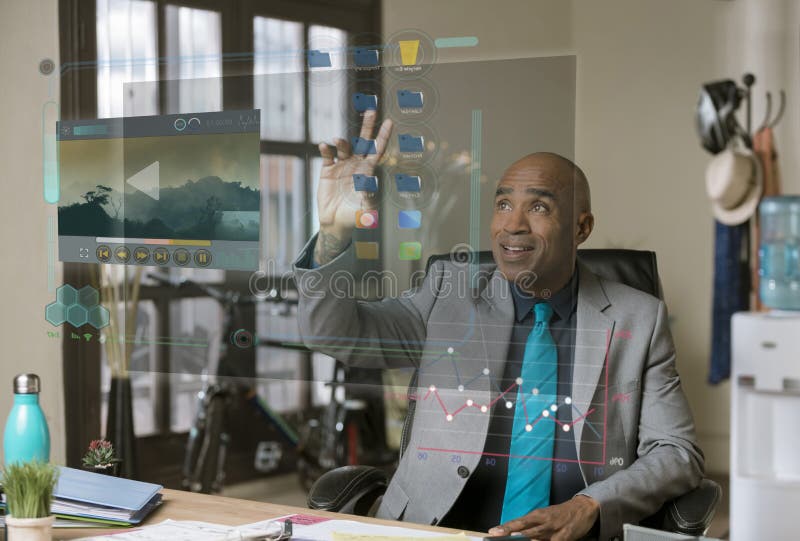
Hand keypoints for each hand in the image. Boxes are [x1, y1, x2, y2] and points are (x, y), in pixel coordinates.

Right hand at [314, 110, 392, 263]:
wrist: (335, 222)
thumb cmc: (354, 216)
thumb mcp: (363, 208)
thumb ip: (367, 198)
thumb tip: (369, 186)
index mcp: (368, 172)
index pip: (378, 151)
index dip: (383, 137)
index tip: (390, 122)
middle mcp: (356, 165)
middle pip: (363, 142)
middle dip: (367, 127)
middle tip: (371, 110)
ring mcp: (342, 166)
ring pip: (344, 147)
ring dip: (342, 142)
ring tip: (338, 141)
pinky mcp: (328, 171)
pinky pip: (328, 156)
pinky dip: (326, 149)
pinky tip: (325, 146)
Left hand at [487, 496, 599, 540]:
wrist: (582, 508)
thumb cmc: (560, 514)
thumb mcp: (544, 517)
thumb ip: (531, 526)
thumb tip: (515, 534)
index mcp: (537, 515)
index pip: (518, 522)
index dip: (505, 527)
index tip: (492, 532)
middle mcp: (543, 521)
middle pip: (524, 530)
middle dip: (510, 533)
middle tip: (497, 536)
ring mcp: (554, 530)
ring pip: (537, 537)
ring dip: (526, 540)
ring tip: (514, 540)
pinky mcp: (565, 537)